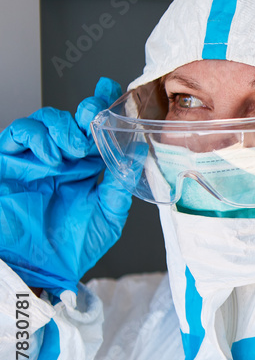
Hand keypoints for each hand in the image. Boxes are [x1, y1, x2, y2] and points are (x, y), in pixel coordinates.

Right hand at [0, 78, 132, 293]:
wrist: (37, 270)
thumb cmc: (70, 248)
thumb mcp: (108, 215)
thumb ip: (120, 184)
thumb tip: (137, 153)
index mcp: (86, 170)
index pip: (96, 133)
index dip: (103, 108)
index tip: (112, 89)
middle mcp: (60, 161)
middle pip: (72, 120)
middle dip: (87, 110)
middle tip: (94, 115)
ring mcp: (34, 160)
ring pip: (47, 120)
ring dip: (65, 128)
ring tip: (74, 150)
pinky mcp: (8, 162)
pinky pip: (18, 133)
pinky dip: (37, 136)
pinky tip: (51, 156)